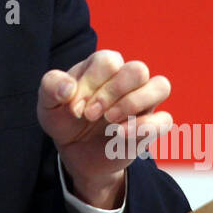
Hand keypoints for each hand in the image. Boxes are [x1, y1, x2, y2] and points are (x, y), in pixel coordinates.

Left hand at [36, 50, 173, 208]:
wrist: (74, 152)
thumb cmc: (64, 119)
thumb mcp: (48, 104)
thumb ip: (51, 86)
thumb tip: (68, 87)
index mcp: (102, 66)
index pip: (108, 61)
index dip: (91, 84)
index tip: (74, 108)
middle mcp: (126, 78)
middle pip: (137, 69)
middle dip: (112, 93)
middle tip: (90, 115)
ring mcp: (142, 101)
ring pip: (160, 86)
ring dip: (133, 104)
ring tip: (109, 121)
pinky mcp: (151, 125)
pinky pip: (165, 119)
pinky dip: (145, 127)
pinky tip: (119, 135)